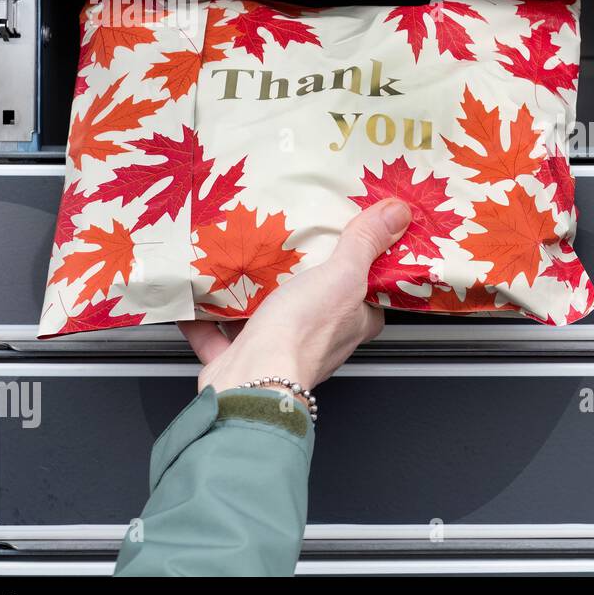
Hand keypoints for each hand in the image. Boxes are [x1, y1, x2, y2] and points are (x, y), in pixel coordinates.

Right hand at [180, 199, 412, 396]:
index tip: (350, 241)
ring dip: (252, 296)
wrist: (250, 380)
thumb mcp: (343, 276)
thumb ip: (365, 244)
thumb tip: (398, 214)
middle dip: (301, 278)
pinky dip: (205, 318)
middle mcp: (319, 342)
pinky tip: (196, 296)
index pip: (368, 294)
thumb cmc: (301, 333)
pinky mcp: (239, 360)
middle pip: (315, 303)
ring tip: (242, 260)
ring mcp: (278, 353)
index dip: (363, 270)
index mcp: (352, 324)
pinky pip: (218, 336)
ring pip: (266, 319)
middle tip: (289, 243)